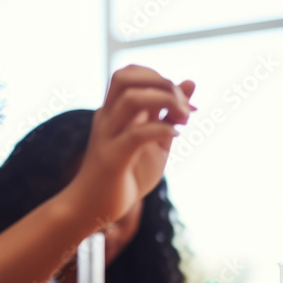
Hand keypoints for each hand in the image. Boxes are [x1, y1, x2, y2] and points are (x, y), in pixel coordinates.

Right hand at [68, 65, 194, 226]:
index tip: (186, 104)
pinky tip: (176, 136)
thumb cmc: (124, 176)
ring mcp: (107, 137)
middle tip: (184, 107)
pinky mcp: (112, 159)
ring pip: (131, 99)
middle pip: (126, 76)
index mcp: (114, 112)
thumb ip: (169, 114)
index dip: (161, 78)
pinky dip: (162, 129)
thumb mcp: (155, 141)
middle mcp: (107, 118)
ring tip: (183, 120)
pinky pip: (137, 134)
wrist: (92, 210)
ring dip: (165, 101)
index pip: (131, 73)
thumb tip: (190, 81)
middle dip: (161, 82)